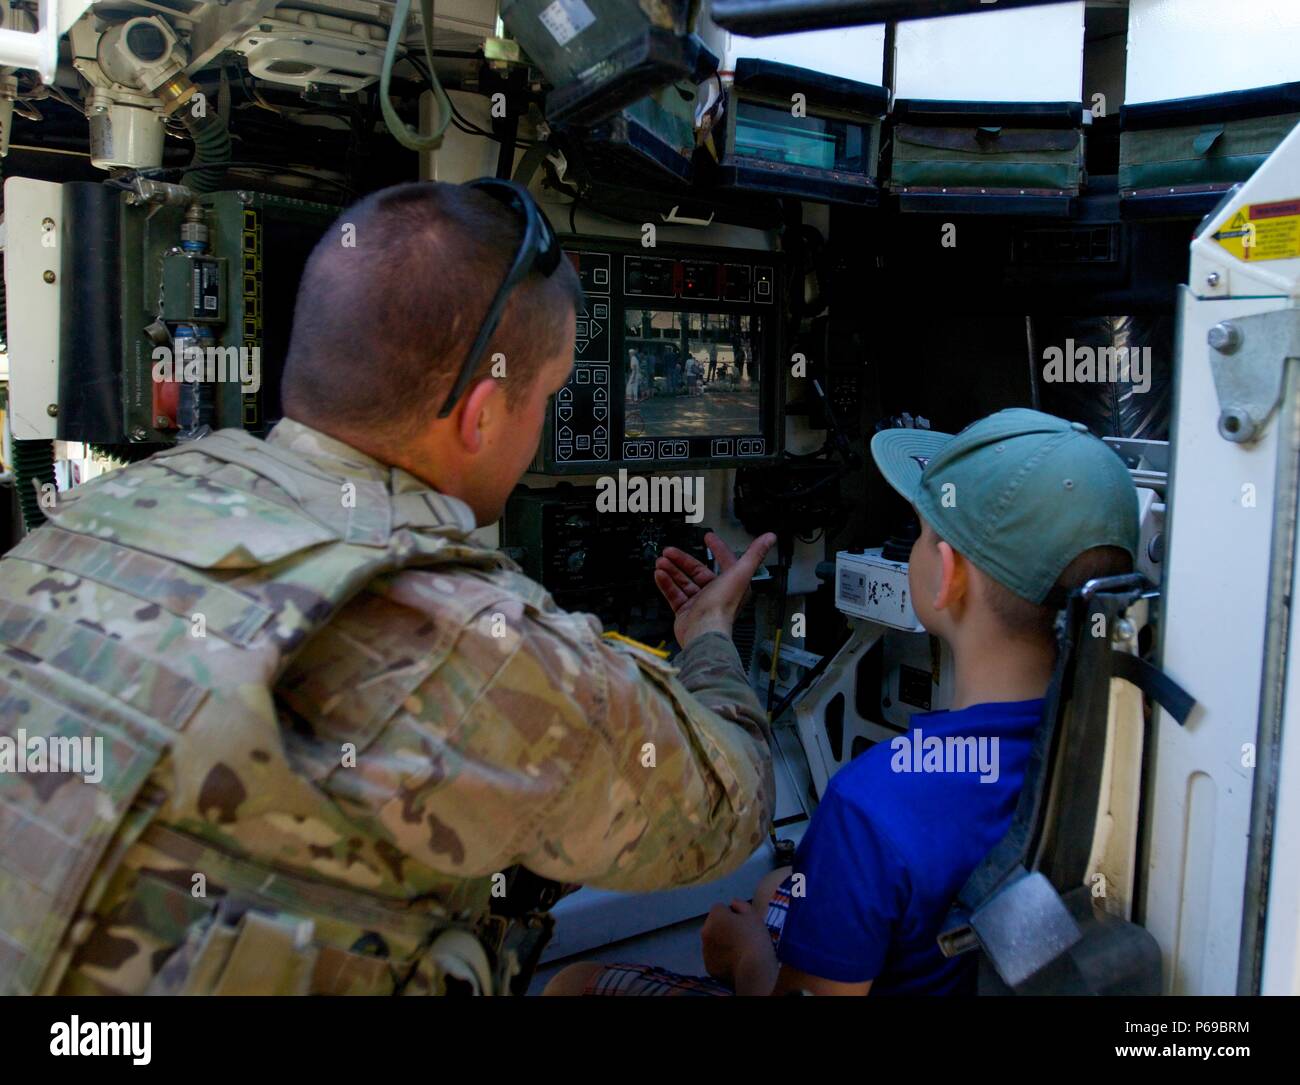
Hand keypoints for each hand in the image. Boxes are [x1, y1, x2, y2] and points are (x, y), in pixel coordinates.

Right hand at [654, 531, 776, 647]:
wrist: (704, 630)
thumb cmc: (723, 606)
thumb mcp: (741, 572)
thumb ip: (754, 554)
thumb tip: (770, 538)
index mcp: (732, 584)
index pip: (724, 561)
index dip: (717, 548)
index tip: (708, 537)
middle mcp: (717, 593)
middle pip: (698, 571)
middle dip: (683, 560)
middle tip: (670, 551)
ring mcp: (700, 603)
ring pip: (684, 582)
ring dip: (672, 570)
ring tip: (661, 562)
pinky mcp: (686, 612)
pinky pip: (674, 594)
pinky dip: (666, 584)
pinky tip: (659, 575)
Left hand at [700, 899, 776, 991]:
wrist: (753, 968)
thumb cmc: (754, 938)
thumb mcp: (753, 915)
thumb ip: (741, 905)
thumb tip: (732, 903)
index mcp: (715, 916)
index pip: (719, 908)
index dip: (731, 913)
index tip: (741, 922)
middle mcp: (705, 931)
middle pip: (713, 924)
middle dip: (722, 927)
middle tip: (739, 936)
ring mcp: (705, 950)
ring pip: (712, 941)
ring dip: (720, 942)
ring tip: (737, 950)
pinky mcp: (708, 965)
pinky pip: (713, 957)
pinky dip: (720, 958)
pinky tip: (733, 961)